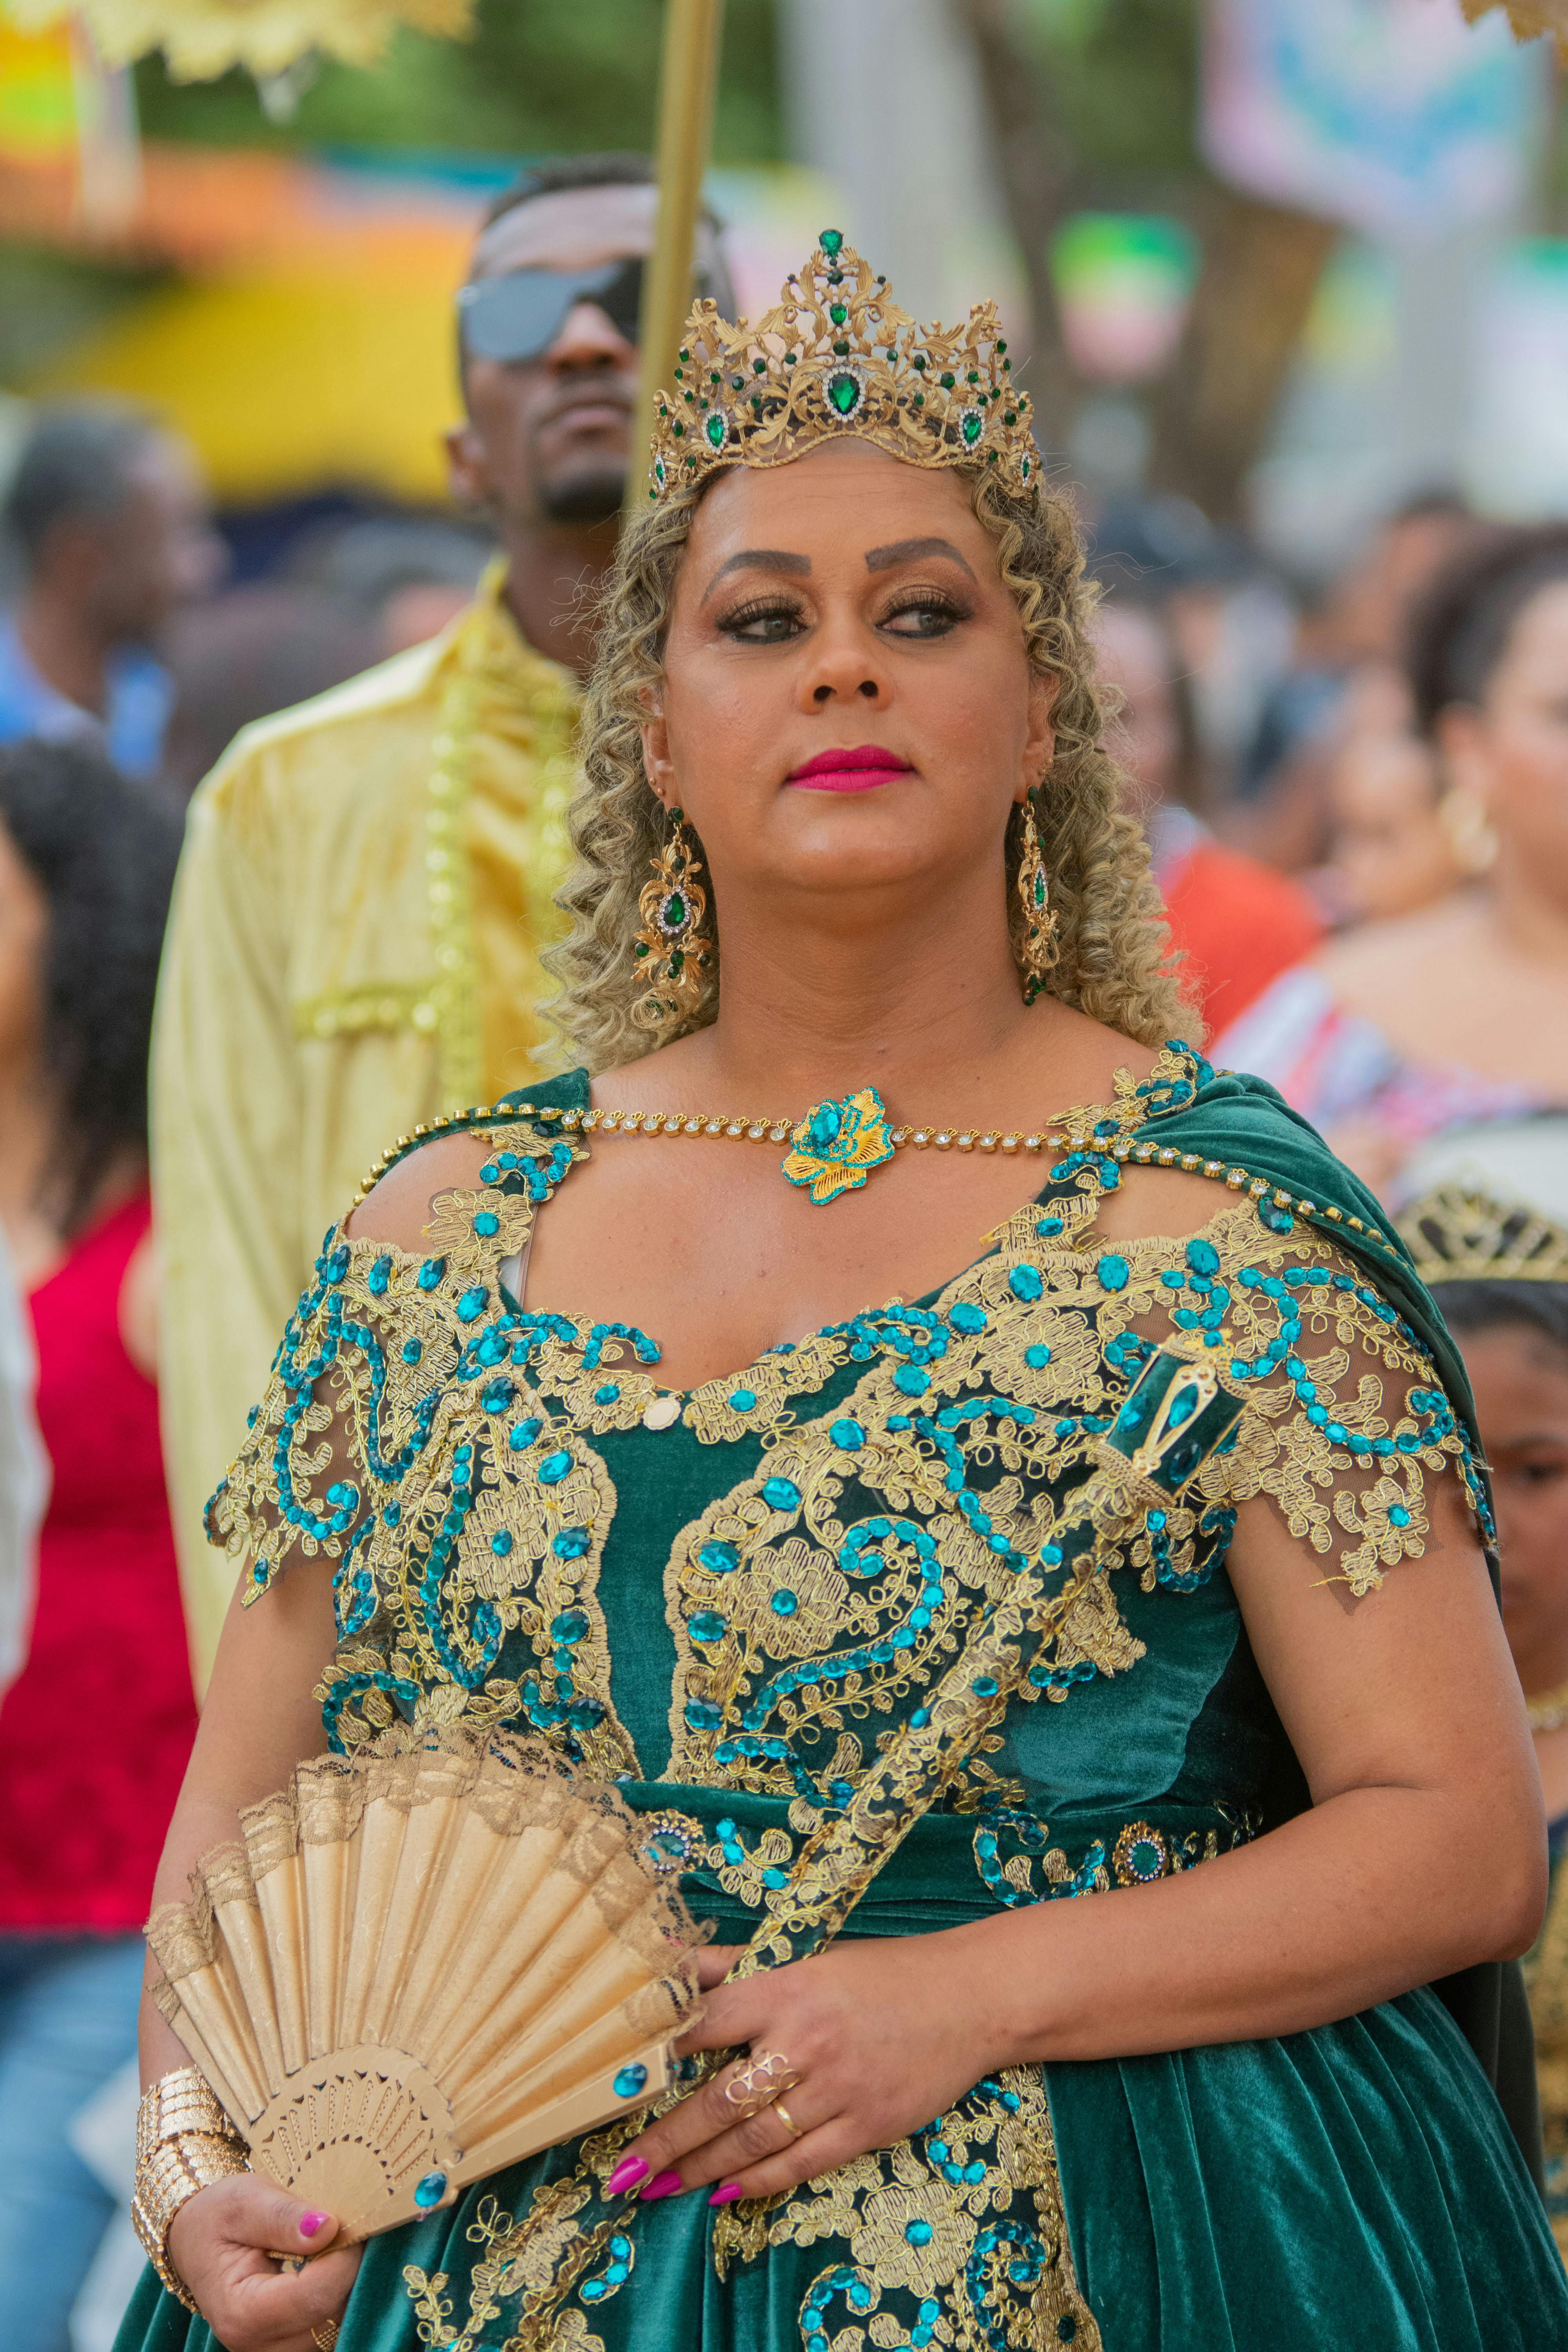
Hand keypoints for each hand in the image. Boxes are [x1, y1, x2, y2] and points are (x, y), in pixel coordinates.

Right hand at [165, 2175, 360, 2350]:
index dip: (344, 2258)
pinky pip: (331, 2327)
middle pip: (332, 2317)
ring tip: (338, 2246)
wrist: (196, 2238)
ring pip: (337, 2326)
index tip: (350, 2221)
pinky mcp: (289, 2344)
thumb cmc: (217, 2217)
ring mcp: (274, 2350)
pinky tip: (333, 2266)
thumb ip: (284, 2216)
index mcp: (240, 2313)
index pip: (315, 2297)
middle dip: (351, 2272)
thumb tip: (327, 2227)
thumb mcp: (244, 2202)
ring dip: (348, 2285)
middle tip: (350, 2229)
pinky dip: (340, 2296)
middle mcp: (256, 2344)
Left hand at [608, 1929, 1009, 2206]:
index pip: (704, 2025)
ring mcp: (838, 2089)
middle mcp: (807, 2041)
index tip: (614, 2086)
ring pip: (752, 2141)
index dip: (656, 2058)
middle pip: (718, 2101)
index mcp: (787, 1989)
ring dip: (699, 2170)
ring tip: (658, 2186)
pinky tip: (722, 2193)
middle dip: (666, 2140)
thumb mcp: (805, 1958)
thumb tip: (667, 1962)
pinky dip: (756, 2182)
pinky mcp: (867, 2126)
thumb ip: (732, 1968)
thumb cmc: (880, 1974)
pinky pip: (799, 2163)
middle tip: (623, 2169)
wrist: (969, 1999)